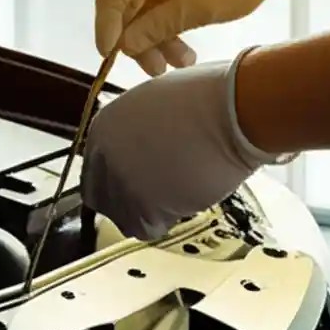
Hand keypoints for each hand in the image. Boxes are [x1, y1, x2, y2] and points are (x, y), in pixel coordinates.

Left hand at [81, 52, 292, 240]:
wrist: (233, 112)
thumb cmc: (208, 100)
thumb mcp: (155, 104)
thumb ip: (136, 131)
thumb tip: (141, 149)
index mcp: (104, 127)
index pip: (95, 171)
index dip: (119, 180)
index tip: (139, 183)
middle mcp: (104, 155)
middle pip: (103, 199)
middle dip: (129, 201)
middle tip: (159, 196)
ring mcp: (121, 182)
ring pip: (125, 217)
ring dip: (150, 211)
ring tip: (178, 191)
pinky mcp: (143, 207)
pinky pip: (148, 228)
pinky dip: (167, 220)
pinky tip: (185, 198)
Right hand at [94, 0, 314, 76]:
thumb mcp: (194, 7)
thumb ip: (155, 27)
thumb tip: (124, 45)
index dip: (106, 28)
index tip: (109, 57)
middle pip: (130, 7)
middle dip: (141, 41)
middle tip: (156, 69)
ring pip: (150, 11)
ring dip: (161, 40)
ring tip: (183, 63)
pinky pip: (167, 6)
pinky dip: (174, 28)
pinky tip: (187, 51)